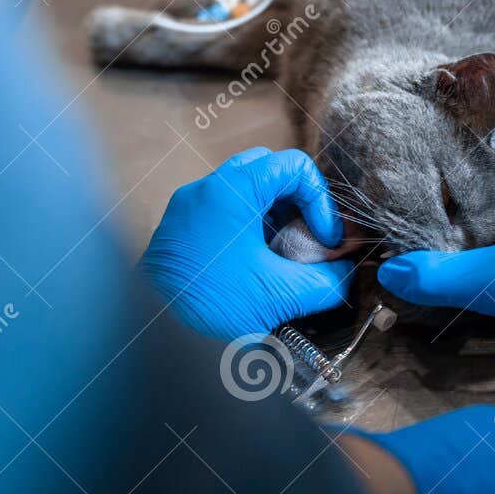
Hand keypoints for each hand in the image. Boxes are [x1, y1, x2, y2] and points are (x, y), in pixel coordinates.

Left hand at [143, 148, 352, 340]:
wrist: (147, 325)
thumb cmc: (207, 302)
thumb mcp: (277, 297)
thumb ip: (325, 284)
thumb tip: (346, 278)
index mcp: (232, 190)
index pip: (294, 167)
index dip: (321, 201)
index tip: (324, 239)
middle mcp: (208, 189)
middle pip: (269, 172)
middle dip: (298, 205)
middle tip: (307, 241)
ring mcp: (190, 207)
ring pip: (246, 193)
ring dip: (274, 219)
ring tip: (283, 259)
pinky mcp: (180, 228)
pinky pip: (224, 214)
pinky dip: (248, 232)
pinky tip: (254, 268)